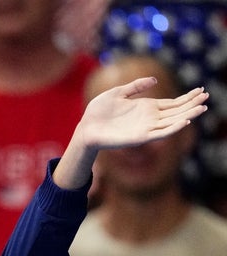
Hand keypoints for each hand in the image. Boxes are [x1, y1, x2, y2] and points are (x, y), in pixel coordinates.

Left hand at [77, 78, 207, 152]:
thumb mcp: (118, 92)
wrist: (85, 128)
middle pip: (176, 111)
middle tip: (207, 96)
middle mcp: (149, 118)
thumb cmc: (98, 112)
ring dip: (188, 115)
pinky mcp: (139, 138)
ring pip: (172, 122)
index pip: (172, 103)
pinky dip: (172, 128)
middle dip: (192, 104)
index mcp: (146, 107)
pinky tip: (184, 121)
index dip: (187, 97)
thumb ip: (136, 86)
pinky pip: (159, 133)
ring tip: (202, 107)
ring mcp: (146, 128)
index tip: (201, 89)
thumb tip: (155, 79)